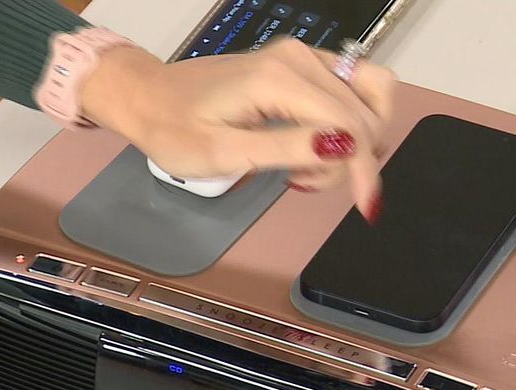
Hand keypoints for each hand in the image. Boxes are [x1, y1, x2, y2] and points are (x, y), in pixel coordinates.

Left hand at [80, 38, 396, 220]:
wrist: (149, 98)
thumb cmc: (175, 129)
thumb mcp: (223, 154)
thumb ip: (287, 148)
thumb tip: (344, 147)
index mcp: (277, 79)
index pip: (349, 124)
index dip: (364, 169)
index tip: (365, 206)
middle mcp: (298, 58)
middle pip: (364, 112)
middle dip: (351, 159)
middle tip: (303, 180)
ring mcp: (303, 57)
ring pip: (366, 99)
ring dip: (351, 143)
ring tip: (304, 165)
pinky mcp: (303, 64)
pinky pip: (350, 92)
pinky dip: (344, 127)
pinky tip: (310, 148)